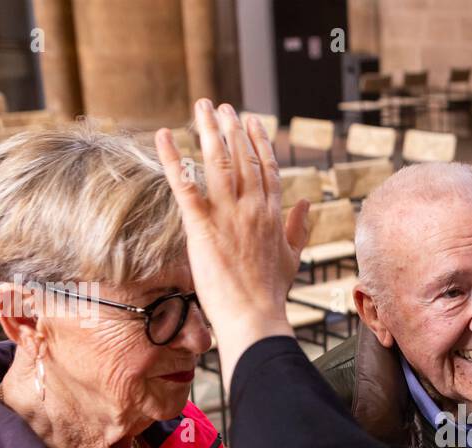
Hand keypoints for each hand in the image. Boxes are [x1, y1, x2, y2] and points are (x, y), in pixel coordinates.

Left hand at [156, 99, 309, 391]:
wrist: (255, 317)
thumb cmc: (271, 294)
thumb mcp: (292, 258)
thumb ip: (298, 228)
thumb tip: (307, 204)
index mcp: (273, 214)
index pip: (267, 168)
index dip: (258, 141)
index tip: (251, 121)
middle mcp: (253, 208)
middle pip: (242, 157)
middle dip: (232, 128)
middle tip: (221, 106)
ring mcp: (228, 215)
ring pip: (218, 162)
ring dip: (208, 131)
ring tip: (202, 108)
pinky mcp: (202, 226)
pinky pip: (185, 184)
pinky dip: (172, 157)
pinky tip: (164, 136)